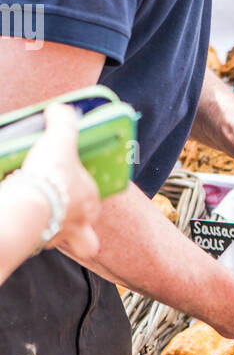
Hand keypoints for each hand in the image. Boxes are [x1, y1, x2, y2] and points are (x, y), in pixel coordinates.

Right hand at [22, 103, 100, 261]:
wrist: (25, 206)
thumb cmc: (50, 176)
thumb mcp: (60, 139)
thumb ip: (63, 121)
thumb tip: (60, 109)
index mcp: (90, 202)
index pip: (94, 200)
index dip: (84, 194)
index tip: (70, 186)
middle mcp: (78, 226)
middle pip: (85, 234)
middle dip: (73, 224)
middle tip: (57, 209)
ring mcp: (56, 238)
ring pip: (59, 240)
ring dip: (49, 230)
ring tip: (36, 216)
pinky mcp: (34, 245)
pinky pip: (34, 244)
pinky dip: (28, 234)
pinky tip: (18, 216)